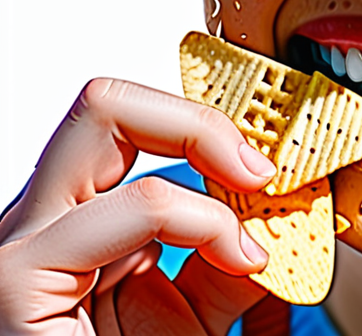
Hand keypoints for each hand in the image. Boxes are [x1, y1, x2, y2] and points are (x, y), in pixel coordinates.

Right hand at [0, 79, 276, 334]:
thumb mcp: (196, 313)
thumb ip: (228, 256)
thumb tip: (282, 209)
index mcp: (87, 223)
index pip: (132, 128)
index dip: (207, 122)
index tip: (273, 152)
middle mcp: (49, 220)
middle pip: (105, 102)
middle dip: (200, 114)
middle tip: (260, 160)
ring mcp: (28, 241)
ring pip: (105, 119)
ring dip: (207, 145)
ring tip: (257, 199)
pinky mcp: (20, 277)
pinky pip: (131, 207)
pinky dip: (203, 219)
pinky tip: (239, 256)